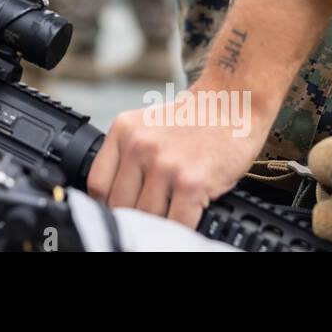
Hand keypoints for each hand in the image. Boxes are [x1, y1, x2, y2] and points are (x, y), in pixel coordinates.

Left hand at [86, 86, 268, 228]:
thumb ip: (127, 154)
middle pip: (120, 204)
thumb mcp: (146, 125)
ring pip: (147, 217)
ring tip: (170, 214)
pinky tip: (187, 218)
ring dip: (159, 223)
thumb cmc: (193, 119)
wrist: (233, 102)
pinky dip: (180, 230)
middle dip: (134, 215)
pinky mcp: (191, 182)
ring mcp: (164, 164)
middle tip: (148, 215)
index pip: (98, 183)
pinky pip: (176, 223)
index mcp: (123, 131)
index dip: (107, 203)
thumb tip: (114, 198)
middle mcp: (139, 146)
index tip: (119, 210)